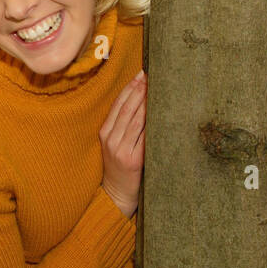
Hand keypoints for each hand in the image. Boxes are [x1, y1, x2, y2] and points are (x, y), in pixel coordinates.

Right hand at [100, 70, 146, 217]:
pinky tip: (162, 113)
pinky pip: (144, 137)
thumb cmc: (119, 167)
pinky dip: (152, 123)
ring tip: (159, 88)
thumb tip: (142, 101)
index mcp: (104, 132)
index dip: (130, 87)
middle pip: (127, 108)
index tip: (142, 72)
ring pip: (136, 119)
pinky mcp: (132, 160)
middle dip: (141, 89)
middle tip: (154, 74)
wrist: (116, 194)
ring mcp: (120, 149)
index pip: (118, 104)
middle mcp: (110, 139)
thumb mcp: (115, 144)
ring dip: (148, 102)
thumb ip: (123, 126)